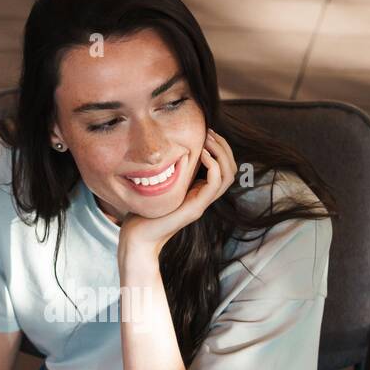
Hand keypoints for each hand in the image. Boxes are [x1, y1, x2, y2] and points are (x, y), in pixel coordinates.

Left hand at [118, 127, 236, 255]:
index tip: (206, 133)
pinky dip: (213, 165)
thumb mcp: (160, 185)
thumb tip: (170, 150)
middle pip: (231, 170)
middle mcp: (204, 198)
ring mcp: (202, 204)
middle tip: (209, 132)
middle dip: (224, 147)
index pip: (224, 168)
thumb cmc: (144, 212)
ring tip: (207, 140)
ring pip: (228, 176)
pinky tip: (201, 154)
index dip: (220, 148)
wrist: (138, 238)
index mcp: (199, 192)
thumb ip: (170, 171)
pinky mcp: (195, 208)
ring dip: (221, 153)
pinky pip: (215, 184)